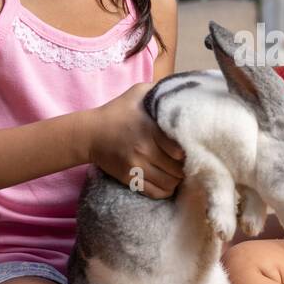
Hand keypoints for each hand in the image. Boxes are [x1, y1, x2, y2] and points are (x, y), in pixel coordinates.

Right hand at [86, 82, 185, 198]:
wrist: (90, 134)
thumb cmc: (118, 112)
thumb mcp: (138, 93)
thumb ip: (160, 91)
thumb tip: (183, 90)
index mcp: (149, 130)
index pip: (180, 150)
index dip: (190, 151)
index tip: (193, 147)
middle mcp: (144, 150)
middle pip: (178, 169)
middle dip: (187, 166)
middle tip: (190, 161)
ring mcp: (136, 167)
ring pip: (170, 183)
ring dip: (178, 179)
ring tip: (180, 170)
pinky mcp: (130, 179)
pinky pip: (156, 192)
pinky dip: (167, 190)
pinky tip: (169, 181)